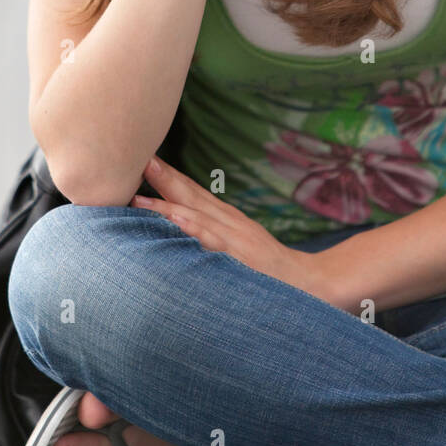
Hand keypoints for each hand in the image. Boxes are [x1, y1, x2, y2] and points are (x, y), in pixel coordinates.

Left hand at [131, 154, 331, 303]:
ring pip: (197, 217)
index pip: (194, 193)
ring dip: (168, 204)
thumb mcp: (239, 246)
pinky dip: (194, 230)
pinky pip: (213, 243)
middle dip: (164, 178)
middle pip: (192, 196)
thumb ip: (212, 235)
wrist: (309, 285)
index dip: (168, 176)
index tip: (142, 159)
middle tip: (136, 160)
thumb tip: (180, 226)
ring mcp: (234, 239)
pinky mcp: (240, 258)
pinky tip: (177, 221)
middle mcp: (229, 223)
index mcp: (226, 219)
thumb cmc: (268, 270)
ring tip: (140, 196)